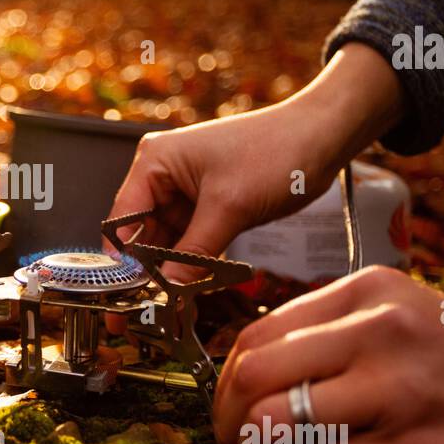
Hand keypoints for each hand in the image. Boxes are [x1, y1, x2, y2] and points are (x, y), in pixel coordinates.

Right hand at [107, 43, 404, 279]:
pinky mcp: (208, 205)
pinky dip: (194, 262)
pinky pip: (190, 240)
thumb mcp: (230, 207)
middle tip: (156, 305)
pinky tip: (197, 285)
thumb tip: (167, 289)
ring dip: (174, 269)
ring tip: (179, 300)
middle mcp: (163, 175)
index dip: (125, 259)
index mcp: (155, 162)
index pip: (122, 219)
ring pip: (166, 242)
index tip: (133, 294)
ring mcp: (185, 191)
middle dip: (151, 269)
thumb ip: (194, 252)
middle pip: (141, 234)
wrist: (322, 138)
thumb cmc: (276, 152)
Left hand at [215, 266, 443, 443]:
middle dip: (227, 421)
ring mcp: (396, 389)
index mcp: (371, 292)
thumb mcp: (416, 320)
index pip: (256, 331)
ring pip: (270, 421)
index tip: (232, 409)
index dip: (226, 381)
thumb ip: (343, 334)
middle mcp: (378, 330)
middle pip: (250, 374)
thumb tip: (264, 372)